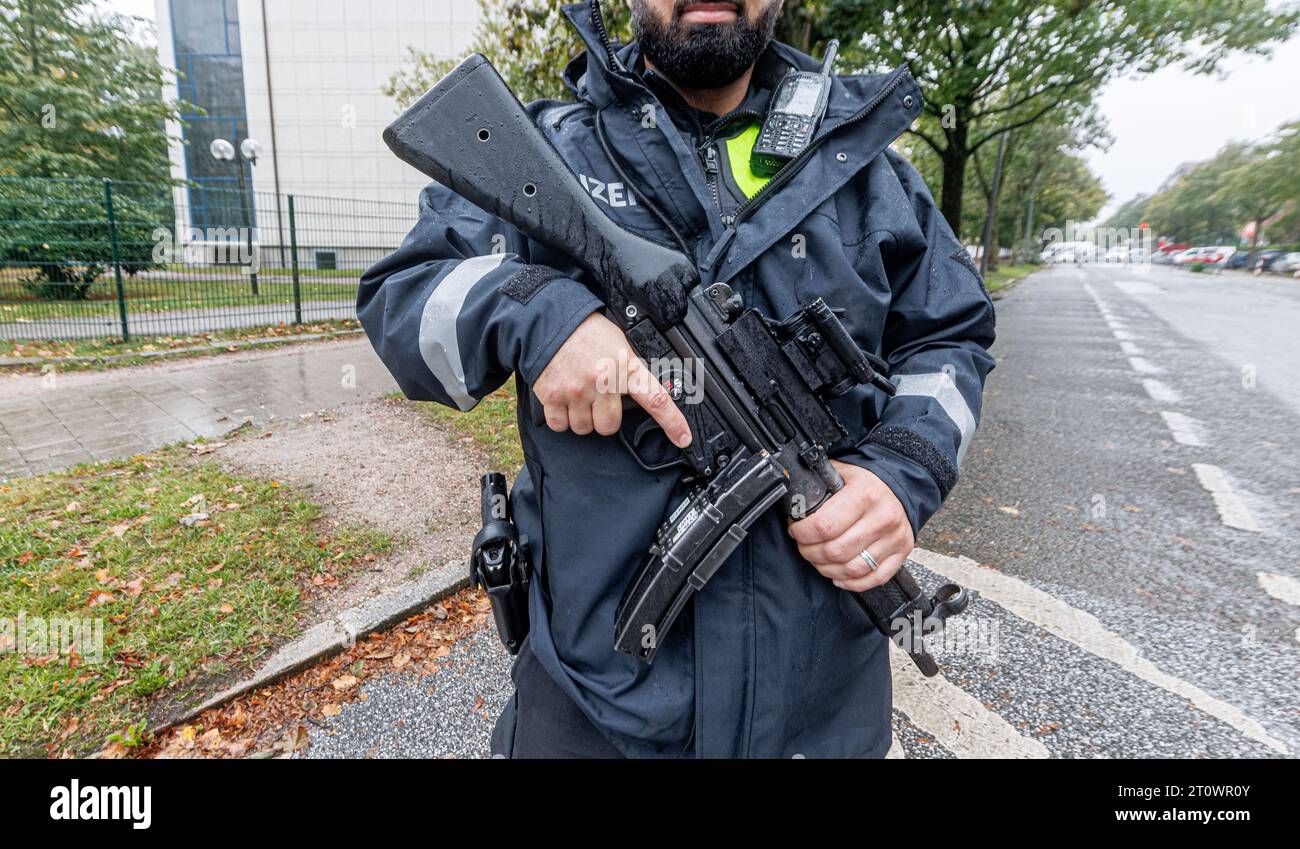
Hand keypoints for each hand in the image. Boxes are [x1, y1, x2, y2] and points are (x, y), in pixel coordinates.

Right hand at [533, 312, 691, 446]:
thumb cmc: (587, 333)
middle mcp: (602, 382)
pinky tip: (564, 400)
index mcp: (625, 368)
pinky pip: (561, 425)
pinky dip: (562, 418)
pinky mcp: (553, 396)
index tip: (684, 439)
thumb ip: (631, 371)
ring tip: (579, 395)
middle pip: (609, 426)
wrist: (553, 321)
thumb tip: (644, 393)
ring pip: (585, 428)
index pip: (655, 398)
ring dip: (582, 418)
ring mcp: (576, 390)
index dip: (672, 423)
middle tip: (598, 399)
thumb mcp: (620, 345)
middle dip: (604, 417)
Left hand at [788, 460, 913, 591]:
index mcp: (865, 494)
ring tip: (819, 559)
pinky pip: (874, 578)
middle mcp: (883, 517)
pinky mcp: (903, 553)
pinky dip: (852, 582)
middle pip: (836, 551)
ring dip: (827, 569)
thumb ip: (817, 487)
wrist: (897, 486)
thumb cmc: (863, 483)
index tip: (795, 530)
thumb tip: (792, 504)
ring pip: (852, 569)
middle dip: (810, 552)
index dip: (802, 533)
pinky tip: (838, 575)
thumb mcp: (839, 474)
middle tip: (804, 546)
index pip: (824, 526)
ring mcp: (895, 538)